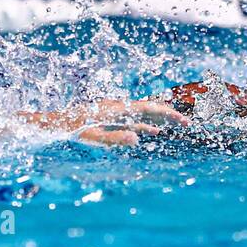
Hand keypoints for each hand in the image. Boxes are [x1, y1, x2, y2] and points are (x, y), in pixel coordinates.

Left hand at [67, 99, 188, 145]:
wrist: (59, 122)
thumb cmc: (74, 129)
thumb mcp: (94, 137)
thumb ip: (116, 138)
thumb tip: (137, 139)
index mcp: (119, 109)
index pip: (150, 109)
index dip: (169, 114)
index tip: (184, 122)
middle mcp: (121, 107)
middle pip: (151, 109)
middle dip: (170, 115)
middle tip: (187, 124)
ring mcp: (118, 112)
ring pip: (145, 114)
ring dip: (161, 120)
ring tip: (176, 126)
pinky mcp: (114, 118)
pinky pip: (135, 121)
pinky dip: (147, 125)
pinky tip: (154, 132)